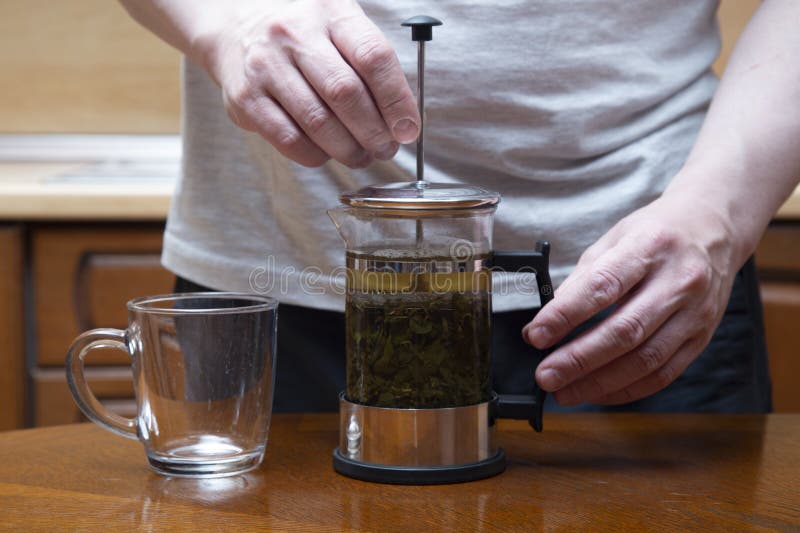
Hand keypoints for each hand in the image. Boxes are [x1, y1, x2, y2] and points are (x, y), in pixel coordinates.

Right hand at [202, 0, 419, 167]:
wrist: (235, 24)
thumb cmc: (303, 33)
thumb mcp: (340, 26)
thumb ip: (372, 65)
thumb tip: (401, 120)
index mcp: (330, 12)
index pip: (373, 57)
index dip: (397, 100)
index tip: (408, 129)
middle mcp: (294, 34)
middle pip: (345, 93)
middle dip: (374, 132)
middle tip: (386, 149)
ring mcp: (266, 66)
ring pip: (318, 122)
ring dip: (348, 149)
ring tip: (361, 155)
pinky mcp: (246, 98)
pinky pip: (289, 139)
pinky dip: (315, 154)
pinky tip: (327, 153)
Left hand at [523, 191, 741, 404]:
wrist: (714, 230)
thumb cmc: (656, 234)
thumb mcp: (614, 239)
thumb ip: (583, 279)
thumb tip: (547, 320)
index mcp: (650, 247)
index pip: (603, 286)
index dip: (565, 315)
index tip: (535, 335)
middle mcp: (678, 281)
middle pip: (625, 331)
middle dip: (578, 359)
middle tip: (545, 375)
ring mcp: (696, 312)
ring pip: (645, 359)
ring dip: (599, 382)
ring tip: (565, 391)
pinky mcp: (702, 337)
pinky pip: (663, 374)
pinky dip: (626, 389)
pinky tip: (598, 392)